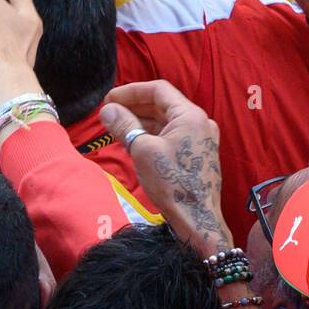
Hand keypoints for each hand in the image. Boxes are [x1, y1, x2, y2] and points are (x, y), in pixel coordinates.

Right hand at [100, 81, 230, 252]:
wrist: (197, 218)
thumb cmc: (171, 182)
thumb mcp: (143, 151)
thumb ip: (125, 126)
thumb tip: (107, 110)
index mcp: (191, 115)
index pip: (159, 90)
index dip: (131, 91)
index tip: (108, 99)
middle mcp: (200, 122)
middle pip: (163, 104)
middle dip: (134, 106)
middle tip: (108, 113)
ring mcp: (201, 138)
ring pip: (166, 121)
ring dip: (141, 121)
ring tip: (115, 127)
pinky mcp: (197, 154)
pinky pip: (171, 136)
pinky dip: (152, 135)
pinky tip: (133, 141)